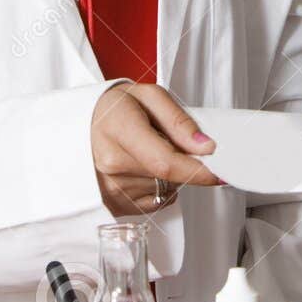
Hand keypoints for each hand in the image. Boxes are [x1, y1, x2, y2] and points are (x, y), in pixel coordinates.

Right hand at [91, 83, 220, 216]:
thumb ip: (180, 121)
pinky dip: (159, 187)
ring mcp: (108, 188)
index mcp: (119, 131)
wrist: (80, 123)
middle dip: (185, 163)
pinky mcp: (111, 205)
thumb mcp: (150, 96)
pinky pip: (155, 201)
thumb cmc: (115, 108)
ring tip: (148, 152)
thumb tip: (206, 146)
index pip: (166, 162)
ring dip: (169, 174)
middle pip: (169, 177)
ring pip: (164, 189)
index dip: (199, 170)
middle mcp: (110, 165)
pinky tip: (144, 169)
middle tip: (170, 141)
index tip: (220, 171)